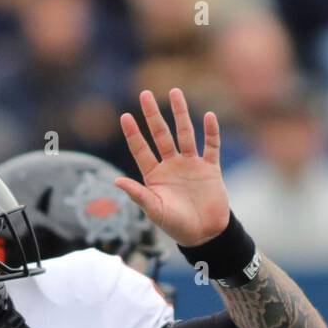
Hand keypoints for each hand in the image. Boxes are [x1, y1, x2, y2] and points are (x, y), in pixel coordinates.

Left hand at [116, 88, 229, 246]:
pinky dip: (211, 132)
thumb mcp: (154, 210)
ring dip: (180, 114)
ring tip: (175, 93)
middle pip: (161, 134)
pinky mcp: (210, 168)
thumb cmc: (175, 225)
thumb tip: (116, 181)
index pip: (141, 150)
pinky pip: (211, 146)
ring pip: (185, 134)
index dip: (133, 134)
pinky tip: (208, 116)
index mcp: (155, 175)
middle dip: (153, 115)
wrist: (205, 234)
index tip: (125, 116)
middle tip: (145, 94)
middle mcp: (171, 165)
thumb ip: (137, 195)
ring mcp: (191, 164)